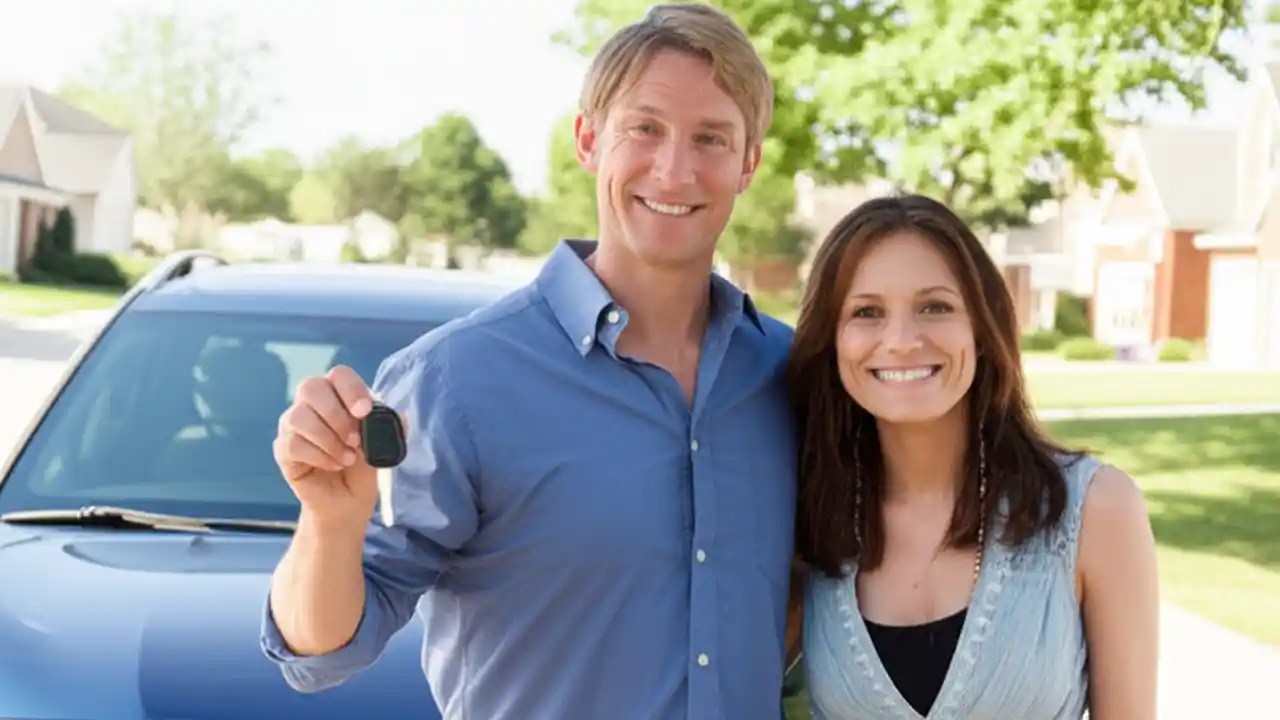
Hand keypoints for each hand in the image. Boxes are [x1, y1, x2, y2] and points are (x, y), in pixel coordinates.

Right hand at [274, 365, 380, 528]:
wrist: (348, 502)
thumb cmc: (363, 466)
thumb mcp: (383, 444)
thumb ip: (390, 426)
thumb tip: (403, 416)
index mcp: (338, 394)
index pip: (339, 374)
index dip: (351, 390)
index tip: (364, 412)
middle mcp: (311, 404)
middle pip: (311, 387)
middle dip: (336, 415)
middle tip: (355, 441)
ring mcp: (292, 425)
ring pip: (299, 416)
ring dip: (328, 440)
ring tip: (347, 459)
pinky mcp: (283, 449)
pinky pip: (292, 443)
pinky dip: (318, 456)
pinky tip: (333, 466)